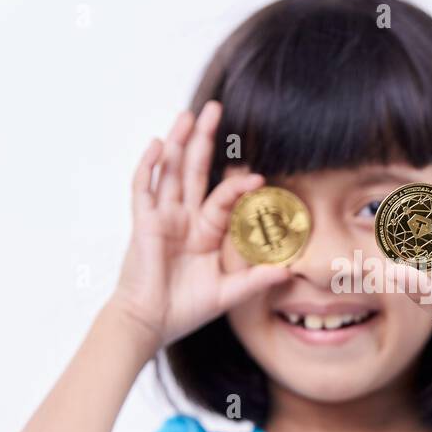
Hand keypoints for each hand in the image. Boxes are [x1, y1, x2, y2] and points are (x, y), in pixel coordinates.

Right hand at [107, 101, 289, 355]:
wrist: (150, 323)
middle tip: (216, 108)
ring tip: (188, 114)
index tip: (258, 176)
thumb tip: (290, 271)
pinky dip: (149, 166)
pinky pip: (143, 188)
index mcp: (205, 231)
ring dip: (179, 141)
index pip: (224, 197)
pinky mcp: (142, 222)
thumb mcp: (228, 293)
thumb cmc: (184, 310)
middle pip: (195, 170)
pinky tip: (158, 144)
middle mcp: (184, 218)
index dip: (239, 185)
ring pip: (170, 171)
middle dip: (205, 139)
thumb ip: (256, 280)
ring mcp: (162, 217)